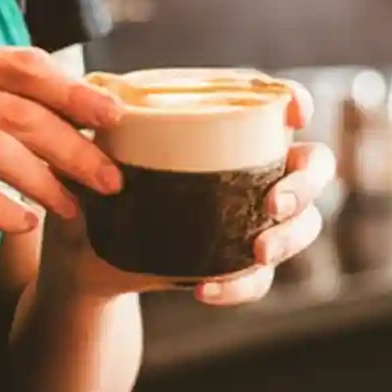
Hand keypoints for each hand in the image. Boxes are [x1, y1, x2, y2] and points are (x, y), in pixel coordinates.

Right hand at [0, 43, 122, 236]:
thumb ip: (8, 101)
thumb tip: (94, 114)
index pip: (26, 68)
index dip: (75, 93)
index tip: (117, 120)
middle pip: (18, 113)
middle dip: (73, 148)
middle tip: (110, 179)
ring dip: (43, 183)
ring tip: (72, 208)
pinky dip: (0, 210)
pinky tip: (25, 223)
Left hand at [39, 81, 336, 305]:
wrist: (78, 261)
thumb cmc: (86, 191)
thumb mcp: (79, 157)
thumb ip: (79, 128)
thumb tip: (85, 107)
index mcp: (218, 132)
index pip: (271, 106)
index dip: (295, 101)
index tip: (294, 113)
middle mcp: (249, 170)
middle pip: (313, 165)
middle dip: (306, 182)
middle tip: (275, 203)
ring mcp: (251, 218)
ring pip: (304, 224)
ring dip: (289, 238)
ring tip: (256, 251)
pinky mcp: (239, 265)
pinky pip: (260, 278)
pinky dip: (241, 286)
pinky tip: (204, 290)